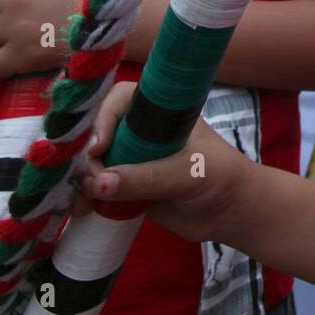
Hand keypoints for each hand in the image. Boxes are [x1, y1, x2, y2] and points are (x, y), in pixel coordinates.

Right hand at [73, 81, 254, 243]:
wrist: (232, 214)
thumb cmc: (222, 178)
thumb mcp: (188, 173)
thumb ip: (147, 178)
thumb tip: (98, 184)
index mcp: (160, 113)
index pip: (120, 100)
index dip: (102, 119)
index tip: (97, 148)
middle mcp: (141, 131)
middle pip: (98, 131)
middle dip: (86, 156)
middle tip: (90, 182)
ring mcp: (131, 158)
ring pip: (93, 161)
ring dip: (82, 180)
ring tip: (83, 203)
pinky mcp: (127, 186)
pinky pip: (97, 187)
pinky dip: (86, 197)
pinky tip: (81, 211)